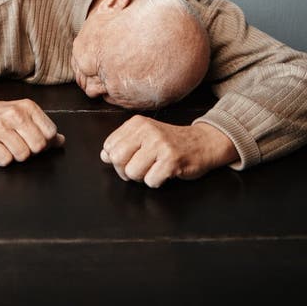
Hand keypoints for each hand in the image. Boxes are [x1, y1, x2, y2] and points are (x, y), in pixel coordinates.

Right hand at [0, 97, 64, 165]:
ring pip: (23, 155)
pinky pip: (6, 160)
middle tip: (21, 143)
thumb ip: (43, 127)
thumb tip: (61, 141)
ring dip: (17, 155)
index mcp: (27, 106)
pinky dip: (4, 159)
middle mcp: (14, 114)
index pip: (50, 133)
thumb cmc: (0, 116)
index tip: (35, 139)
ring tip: (8, 145)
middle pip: (38, 146)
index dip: (45, 142)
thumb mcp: (23, 115)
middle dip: (32, 150)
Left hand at [100, 116, 238, 186]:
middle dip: (126, 171)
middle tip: (141, 169)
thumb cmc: (170, 142)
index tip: (130, 159)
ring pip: (133, 172)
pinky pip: (151, 181)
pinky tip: (165, 172)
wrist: (203, 142)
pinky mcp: (171, 159)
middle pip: (117, 159)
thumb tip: (104, 155)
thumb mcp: (145, 136)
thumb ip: (123, 144)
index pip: (109, 146)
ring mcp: (159, 144)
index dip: (116, 159)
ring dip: (143, 178)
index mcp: (137, 123)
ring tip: (155, 169)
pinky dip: (157, 182)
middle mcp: (147, 130)